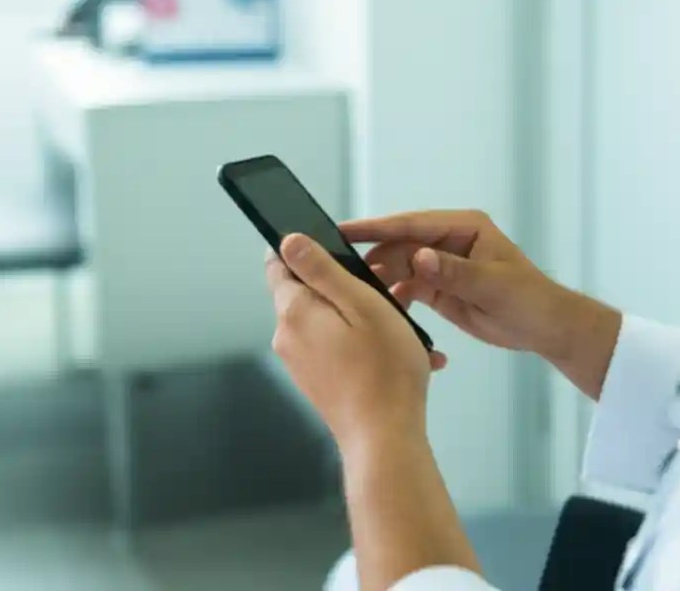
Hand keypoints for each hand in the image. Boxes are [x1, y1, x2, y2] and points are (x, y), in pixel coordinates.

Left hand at [265, 234, 446, 447]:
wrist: (385, 438)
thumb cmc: (383, 369)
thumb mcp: (361, 303)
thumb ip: (321, 269)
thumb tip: (287, 240)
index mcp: (294, 311)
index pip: (278, 264)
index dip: (302, 249)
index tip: (334, 250)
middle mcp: (287, 336)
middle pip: (306, 292)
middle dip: (343, 286)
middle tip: (386, 292)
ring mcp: (299, 362)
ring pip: (326, 320)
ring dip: (359, 317)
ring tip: (401, 328)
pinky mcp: (315, 381)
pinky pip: (334, 348)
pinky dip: (362, 344)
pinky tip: (396, 353)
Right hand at [342, 210, 620, 398]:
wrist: (545, 329)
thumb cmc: (528, 300)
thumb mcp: (492, 285)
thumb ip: (453, 272)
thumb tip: (419, 257)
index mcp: (464, 227)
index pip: (412, 224)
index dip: (376, 227)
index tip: (343, 230)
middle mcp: (449, 241)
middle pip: (400, 244)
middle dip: (374, 257)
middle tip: (344, 273)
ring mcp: (442, 265)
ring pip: (400, 266)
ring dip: (382, 279)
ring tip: (361, 294)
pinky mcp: (439, 289)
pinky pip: (408, 288)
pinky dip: (395, 298)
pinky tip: (384, 310)